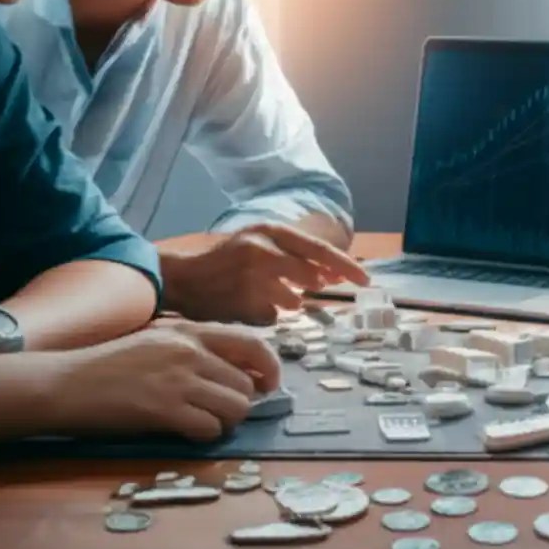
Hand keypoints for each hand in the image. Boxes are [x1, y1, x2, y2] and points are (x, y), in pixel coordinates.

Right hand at [47, 321, 282, 441]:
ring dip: (225, 421)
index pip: (251, 343)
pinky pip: (210, 428)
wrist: (64, 383)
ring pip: (236, 408)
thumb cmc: (108, 366)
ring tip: (202, 422)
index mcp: (189, 331)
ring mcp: (178, 379)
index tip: (268, 385)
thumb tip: (238, 373)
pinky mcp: (164, 409)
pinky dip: (204, 434)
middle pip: (247, 384)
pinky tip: (185, 430)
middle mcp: (189, 351)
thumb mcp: (156, 341)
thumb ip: (194, 350)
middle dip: (240, 404)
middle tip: (219, 412)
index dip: (269, 367)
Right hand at [162, 223, 369, 324]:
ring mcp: (252, 276)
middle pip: (311, 275)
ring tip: (271, 294)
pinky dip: (269, 314)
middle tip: (330, 292)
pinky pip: (273, 316)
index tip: (366, 280)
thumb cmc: (227, 262)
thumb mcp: (261, 247)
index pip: (319, 250)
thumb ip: (294, 258)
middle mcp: (262, 249)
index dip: (346, 266)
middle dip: (322, 285)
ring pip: (293, 300)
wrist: (182, 278)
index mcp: (270, 232)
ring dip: (290, 302)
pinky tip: (250, 305)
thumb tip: (331, 276)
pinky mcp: (242, 301)